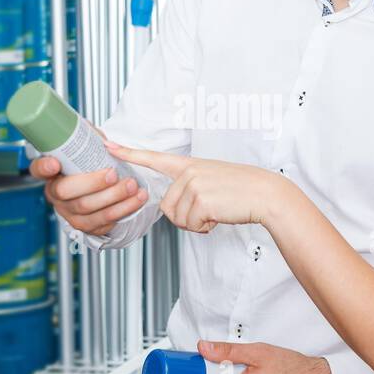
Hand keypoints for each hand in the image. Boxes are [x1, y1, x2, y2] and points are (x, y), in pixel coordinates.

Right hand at [29, 143, 148, 236]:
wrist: (104, 187)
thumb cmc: (93, 165)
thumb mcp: (91, 146)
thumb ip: (94, 139)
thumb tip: (106, 142)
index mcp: (51, 173)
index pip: (38, 169)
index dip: (44, 167)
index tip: (55, 163)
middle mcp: (56, 194)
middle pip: (66, 192)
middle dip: (93, 183)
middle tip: (113, 174)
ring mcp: (69, 212)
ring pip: (88, 209)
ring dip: (113, 198)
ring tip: (132, 186)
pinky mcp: (85, 225)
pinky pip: (102, 222)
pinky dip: (122, 211)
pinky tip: (135, 200)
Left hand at [106, 144, 291, 232]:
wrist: (265, 195)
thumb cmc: (241, 192)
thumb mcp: (210, 182)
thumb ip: (188, 188)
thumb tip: (173, 208)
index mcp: (189, 164)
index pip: (154, 157)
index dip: (129, 153)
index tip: (107, 145)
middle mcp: (188, 171)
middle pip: (166, 206)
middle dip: (185, 217)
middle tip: (209, 210)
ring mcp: (193, 184)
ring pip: (177, 218)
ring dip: (196, 223)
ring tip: (217, 211)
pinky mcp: (200, 199)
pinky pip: (190, 225)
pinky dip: (204, 228)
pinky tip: (219, 216)